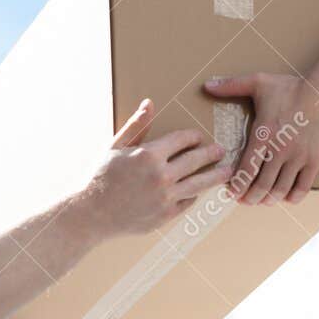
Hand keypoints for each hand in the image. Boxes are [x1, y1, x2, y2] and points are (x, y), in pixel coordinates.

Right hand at [78, 98, 232, 239]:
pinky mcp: (166, 215)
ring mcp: (166, 197)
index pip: (182, 140)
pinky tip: (198, 190)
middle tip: (220, 150)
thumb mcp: (116, 147)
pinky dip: (194, 194)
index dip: (193, 136)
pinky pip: (188, 202)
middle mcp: (161, 175)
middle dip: (211, 153)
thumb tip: (149, 103)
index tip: (198, 136)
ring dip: (216, 175)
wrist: (91, 214)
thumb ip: (136, 126)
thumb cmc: (101, 177)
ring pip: (200, 183)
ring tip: (227, 171)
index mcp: (149, 155)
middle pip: (196, 160)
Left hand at [203, 72, 318, 204]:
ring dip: (270, 199)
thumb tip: (207, 85)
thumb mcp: (258, 82)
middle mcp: (280, 149)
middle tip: (246, 201)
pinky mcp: (316, 160)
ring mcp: (299, 156)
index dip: (238, 185)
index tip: (232, 193)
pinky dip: (294, 196)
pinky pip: (304, 186)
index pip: (247, 169)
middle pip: (262, 184)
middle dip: (251, 197)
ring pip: (281, 188)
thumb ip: (231, 85)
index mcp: (263, 134)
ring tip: (264, 201)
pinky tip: (288, 198)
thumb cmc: (291, 87)